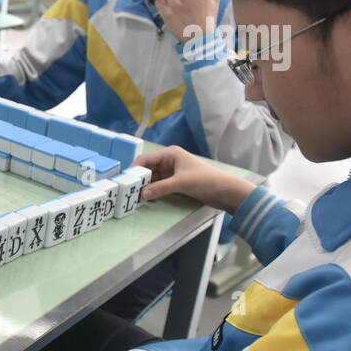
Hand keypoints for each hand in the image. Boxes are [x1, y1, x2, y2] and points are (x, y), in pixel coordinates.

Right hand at [137, 146, 255, 213]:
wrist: (226, 191)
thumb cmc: (205, 181)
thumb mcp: (181, 183)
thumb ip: (160, 188)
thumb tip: (141, 194)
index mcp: (170, 154)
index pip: (146, 159)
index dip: (134, 168)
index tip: (124, 179)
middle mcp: (169, 161)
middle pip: (148, 168)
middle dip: (138, 178)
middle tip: (127, 190)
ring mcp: (172, 172)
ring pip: (153, 178)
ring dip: (145, 186)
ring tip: (133, 195)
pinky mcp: (176, 182)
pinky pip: (159, 185)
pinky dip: (153, 190)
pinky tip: (146, 197)